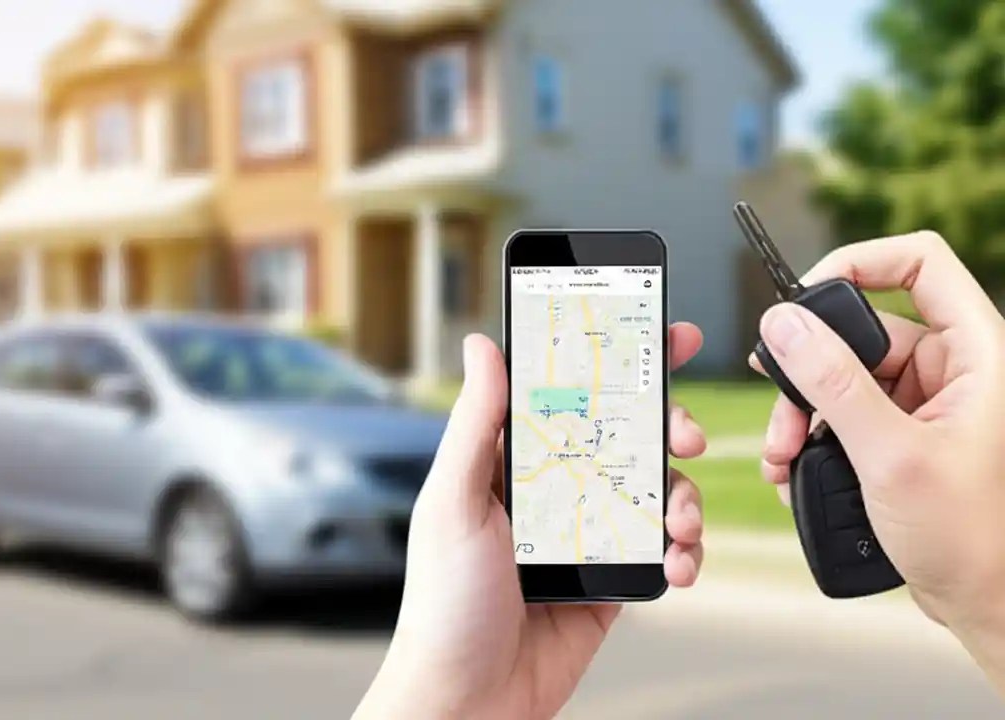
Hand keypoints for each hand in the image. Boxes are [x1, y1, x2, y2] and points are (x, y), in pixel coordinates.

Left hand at [354, 326, 707, 719]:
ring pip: (653, 489)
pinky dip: (683, 550)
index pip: (566, 393)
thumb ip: (478, 424)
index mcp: (509, 462)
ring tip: (680, 523)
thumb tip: (483, 346)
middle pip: (624, 434)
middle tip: (688, 434)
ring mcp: (585, 534)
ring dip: (682, 496)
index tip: (663, 334)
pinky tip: (679, 563)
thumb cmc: (444, 606)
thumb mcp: (454, 502)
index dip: (615, 360)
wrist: (470, 702)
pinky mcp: (611, 580)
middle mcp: (551, 489)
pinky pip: (661, 548)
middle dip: (667, 425)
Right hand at [754, 231, 1004, 691]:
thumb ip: (834, 383)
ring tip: (785, 455)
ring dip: (802, 412)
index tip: (805, 298)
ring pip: (843, 374)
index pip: (919, 262)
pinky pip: (843, 412)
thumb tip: (785, 325)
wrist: (985, 603)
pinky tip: (796, 468)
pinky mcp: (903, 433)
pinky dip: (812, 436)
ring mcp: (927, 401)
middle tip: (782, 408)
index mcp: (979, 352)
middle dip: (809, 368)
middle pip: (862, 327)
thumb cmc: (971, 538)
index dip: (858, 263)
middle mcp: (954, 368)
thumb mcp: (890, 455)